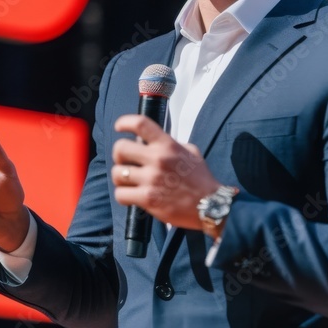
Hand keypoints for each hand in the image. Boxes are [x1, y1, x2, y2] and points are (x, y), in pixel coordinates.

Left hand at [111, 115, 218, 229]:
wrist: (210, 205)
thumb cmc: (201, 180)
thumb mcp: (191, 152)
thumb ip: (171, 144)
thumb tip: (154, 142)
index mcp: (168, 145)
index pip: (141, 124)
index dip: (124, 122)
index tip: (119, 127)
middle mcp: (158, 159)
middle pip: (120, 148)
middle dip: (118, 155)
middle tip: (124, 162)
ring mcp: (151, 180)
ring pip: (117, 173)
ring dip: (120, 178)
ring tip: (129, 182)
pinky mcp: (148, 199)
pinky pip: (121, 194)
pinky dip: (123, 196)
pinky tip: (131, 197)